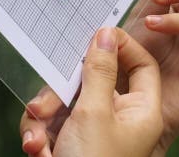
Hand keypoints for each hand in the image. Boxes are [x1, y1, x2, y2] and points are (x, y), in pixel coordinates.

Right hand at [20, 28, 161, 156]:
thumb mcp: (94, 113)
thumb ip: (99, 70)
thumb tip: (107, 33)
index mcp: (142, 112)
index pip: (142, 65)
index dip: (121, 47)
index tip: (96, 38)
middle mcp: (121, 121)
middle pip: (92, 83)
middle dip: (60, 93)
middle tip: (46, 106)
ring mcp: (95, 134)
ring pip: (65, 103)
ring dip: (43, 119)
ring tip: (36, 143)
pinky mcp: (71, 146)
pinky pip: (52, 125)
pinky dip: (39, 136)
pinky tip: (35, 150)